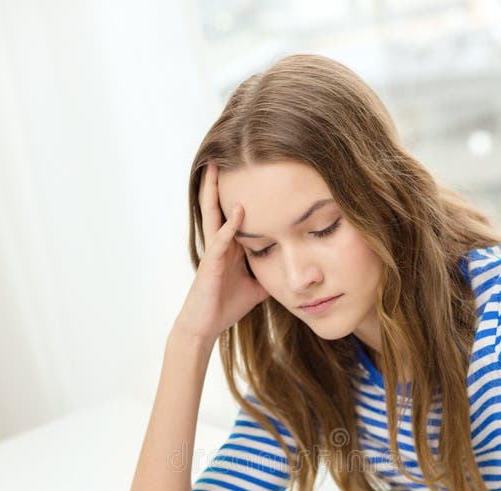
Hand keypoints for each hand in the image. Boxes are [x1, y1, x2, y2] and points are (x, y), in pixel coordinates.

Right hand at [175, 163, 268, 340]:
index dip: (237, 190)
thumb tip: (294, 267)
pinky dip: (230, 225)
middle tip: (225, 152)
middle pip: (219, 204)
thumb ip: (271, 272)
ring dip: (215, 191)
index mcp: (230, 245)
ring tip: (217, 167)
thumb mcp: (258, 286)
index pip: (233, 211)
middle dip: (221, 180)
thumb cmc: (226, 306)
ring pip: (214, 215)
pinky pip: (221, 240)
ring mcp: (214, 252)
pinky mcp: (211, 264)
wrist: (206, 326)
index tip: (248, 168)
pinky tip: (238, 209)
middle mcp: (220, 243)